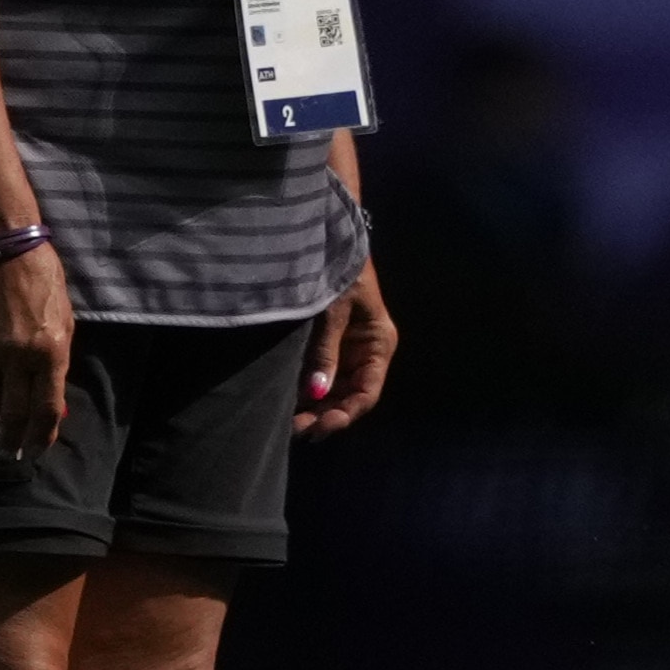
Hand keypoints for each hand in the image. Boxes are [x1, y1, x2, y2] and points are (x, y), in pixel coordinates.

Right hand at [0, 243, 75, 458]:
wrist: (2, 251)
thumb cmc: (43, 282)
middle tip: (12, 451)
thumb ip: (58, 361)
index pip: (46, 409)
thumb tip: (52, 398)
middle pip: (15, 414)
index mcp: (51, 352)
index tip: (38, 449)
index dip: (42, 435)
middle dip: (14, 439)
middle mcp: (19, 358)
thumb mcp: (64, 321)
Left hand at [297, 261, 397, 436]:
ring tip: (291, 422)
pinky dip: (308, 391)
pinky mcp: (328, 345)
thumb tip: (317, 393)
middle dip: (327, 415)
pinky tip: (290, 402)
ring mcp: (347, 350)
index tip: (320, 427)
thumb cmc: (340, 272)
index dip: (346, 413)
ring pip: (335, 390)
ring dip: (316, 407)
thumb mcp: (333, 312)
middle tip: (297, 429)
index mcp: (379, 345)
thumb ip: (325, 352)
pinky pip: (321, 376)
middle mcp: (366, 353)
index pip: (367, 392)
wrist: (328, 240)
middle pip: (350, 396)